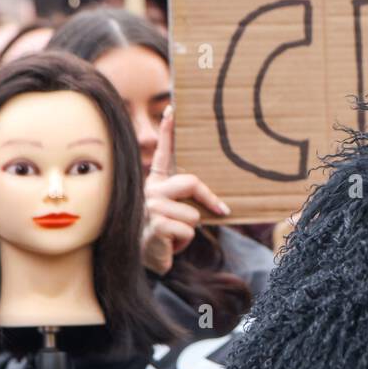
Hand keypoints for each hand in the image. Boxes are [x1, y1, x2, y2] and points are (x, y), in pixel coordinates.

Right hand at [142, 105, 229, 274]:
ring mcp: (151, 206)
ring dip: (191, 230)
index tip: (172, 109)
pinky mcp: (156, 224)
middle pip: (192, 182)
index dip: (168, 131)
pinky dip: (185, 242)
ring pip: (194, 213)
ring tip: (175, 236)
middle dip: (208, 199)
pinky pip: (189, 229)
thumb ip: (188, 198)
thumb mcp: (176, 212)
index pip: (163, 154)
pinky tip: (169, 245)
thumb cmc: (165, 235)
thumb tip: (219, 199)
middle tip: (220, 211)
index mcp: (155, 183)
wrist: (146, 260)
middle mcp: (150, 190)